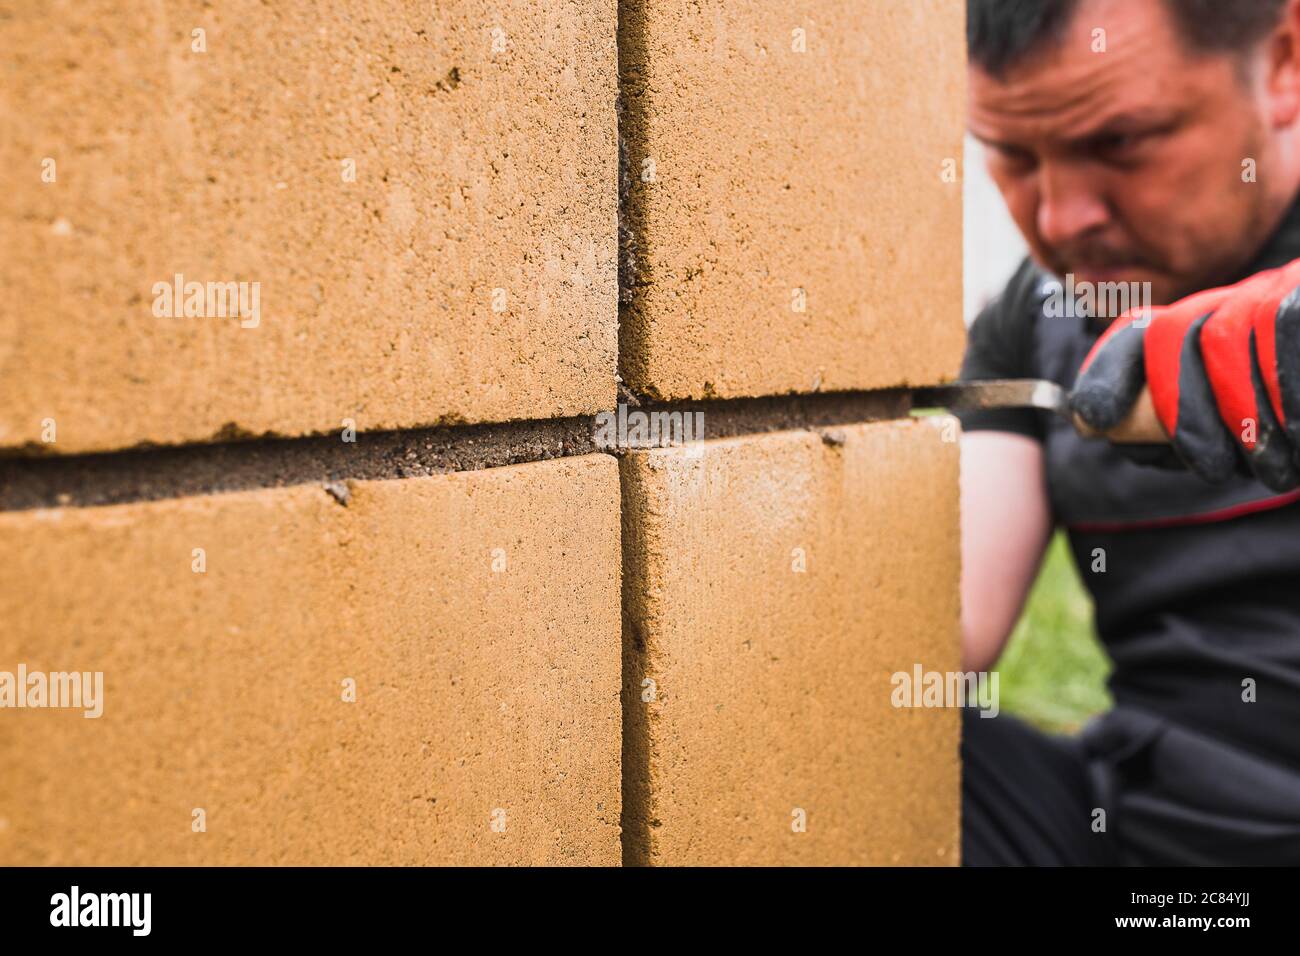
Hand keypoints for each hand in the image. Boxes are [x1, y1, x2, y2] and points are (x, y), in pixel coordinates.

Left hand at [1070, 261, 1299, 490]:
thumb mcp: (1249, 428)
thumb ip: (1183, 428)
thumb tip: (1112, 432)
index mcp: (1214, 328)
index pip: (1141, 335)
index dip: (1108, 373)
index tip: (1093, 419)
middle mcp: (1245, 299)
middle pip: (1176, 336)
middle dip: (1180, 411)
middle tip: (1209, 468)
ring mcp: (1282, 289)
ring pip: (1226, 336)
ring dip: (1244, 415)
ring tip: (1275, 468)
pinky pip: (1283, 328)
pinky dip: (1289, 388)